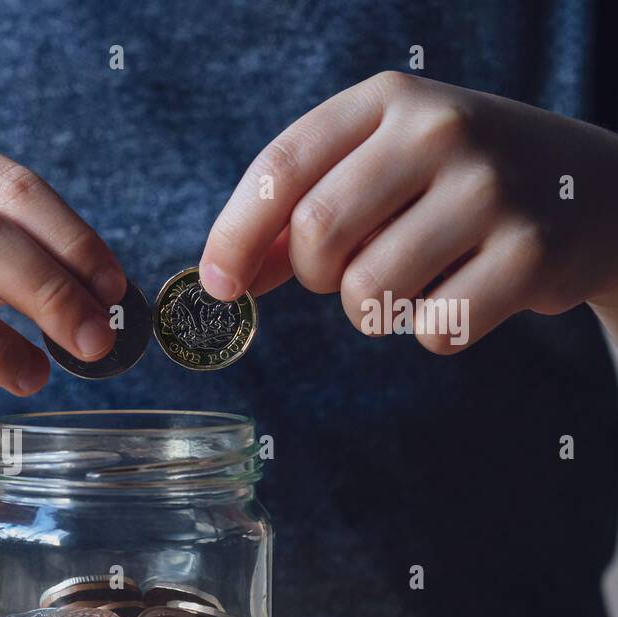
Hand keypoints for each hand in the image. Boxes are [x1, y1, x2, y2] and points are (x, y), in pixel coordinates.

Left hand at [199, 71, 617, 351]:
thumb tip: (228, 276)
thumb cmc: (455, 186)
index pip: (280, 168)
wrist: (593, 194)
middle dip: (315, 275)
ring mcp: (491, 189)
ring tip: (414, 280)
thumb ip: (302, 213)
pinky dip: (434, 331)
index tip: (219, 285)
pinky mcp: (530, 254)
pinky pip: (432, 330)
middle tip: (345, 273)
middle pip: (316, 234)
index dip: (234, 235)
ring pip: (367, 293)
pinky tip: (467, 292)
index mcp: (389, 101)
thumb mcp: (382, 169)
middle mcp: (441, 130)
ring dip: (371, 311)